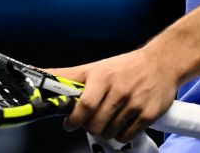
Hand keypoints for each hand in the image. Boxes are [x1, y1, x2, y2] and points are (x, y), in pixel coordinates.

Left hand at [49, 46, 177, 141]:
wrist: (160, 63)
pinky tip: (121, 123)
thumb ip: (67, 75)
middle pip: (96, 124)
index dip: (74, 119)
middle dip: (89, 127)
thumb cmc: (124, 67)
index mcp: (102, 77)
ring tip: (107, 120)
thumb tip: (39, 74)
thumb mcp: (94, 68)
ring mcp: (134, 103)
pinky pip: (127, 135)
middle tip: (91, 122)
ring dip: (105, 132)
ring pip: (110, 133)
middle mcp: (119, 90)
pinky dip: (121, 134)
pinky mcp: (148, 114)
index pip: (84, 105)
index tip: (70, 123)